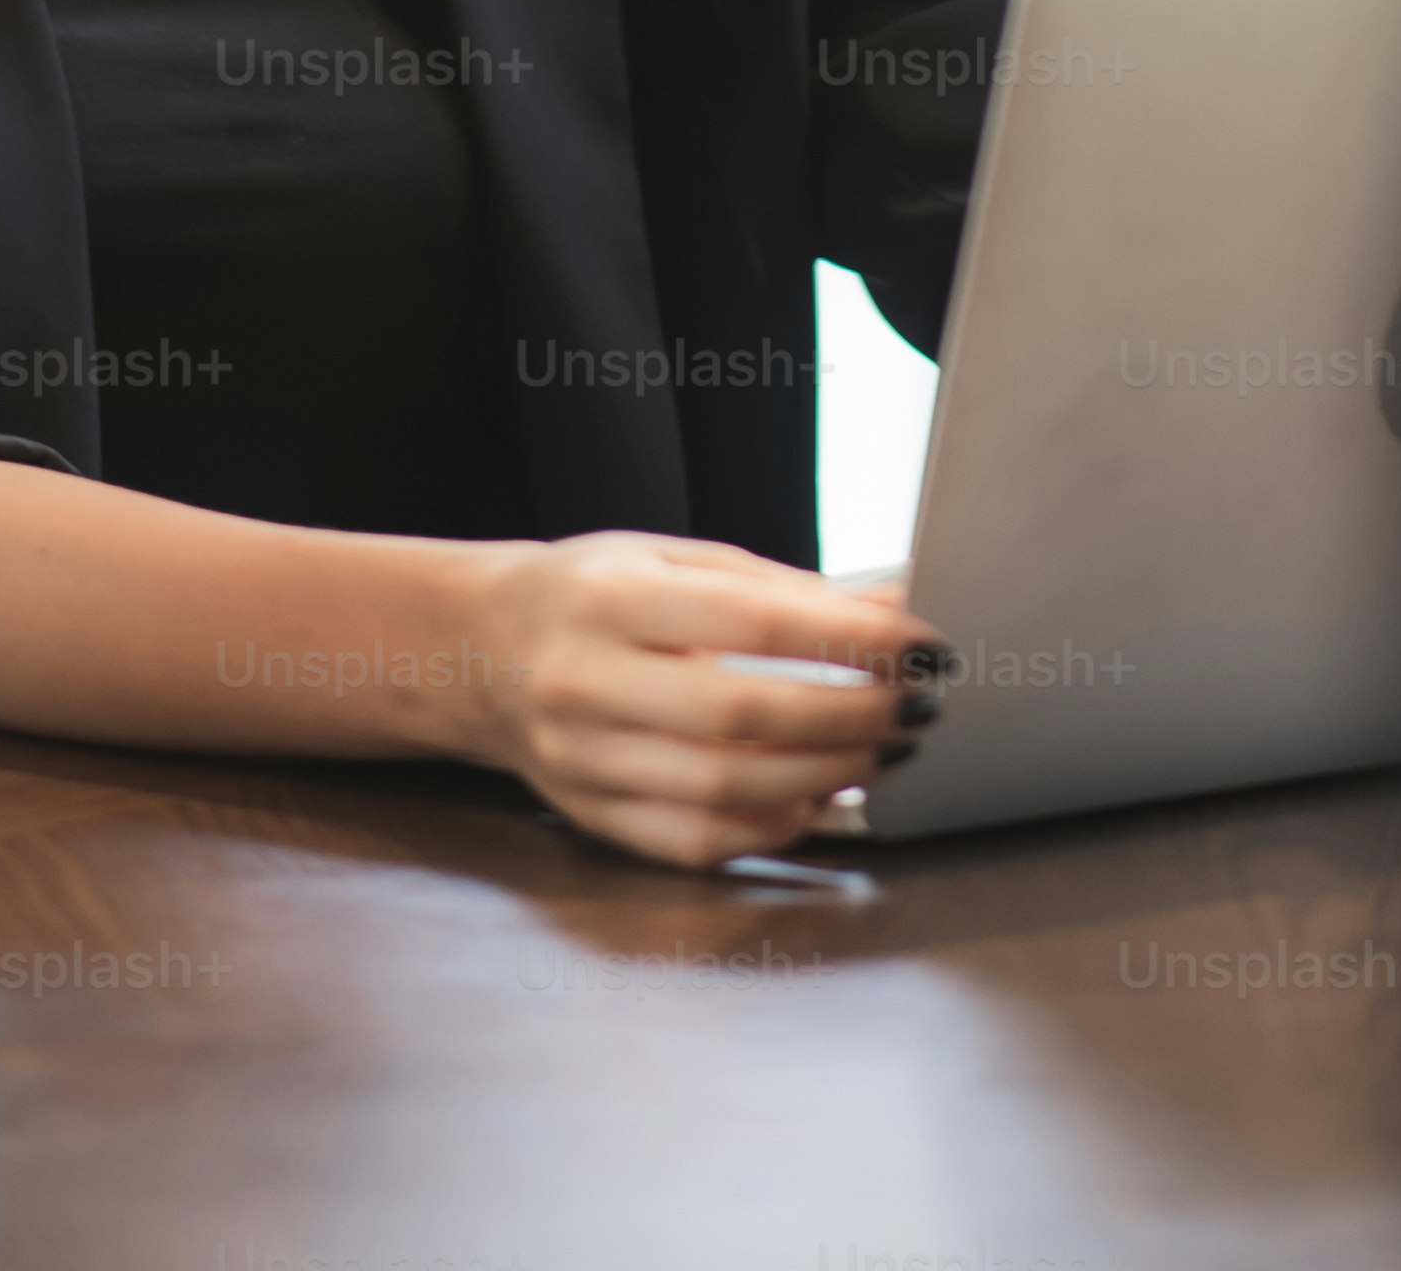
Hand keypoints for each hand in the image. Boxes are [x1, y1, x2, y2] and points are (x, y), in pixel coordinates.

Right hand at [445, 532, 935, 866]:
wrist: (476, 651)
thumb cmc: (593, 594)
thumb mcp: (674, 561)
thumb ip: (783, 590)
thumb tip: (896, 613)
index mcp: (609, 598)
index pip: (751, 622)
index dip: (851, 640)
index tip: (924, 647)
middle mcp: (584, 682)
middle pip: (741, 716)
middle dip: (851, 716)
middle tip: (916, 708)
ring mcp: (581, 760)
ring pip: (726, 788)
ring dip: (827, 777)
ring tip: (884, 752)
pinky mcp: (590, 816)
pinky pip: (697, 840)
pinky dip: (773, 826)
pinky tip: (818, 799)